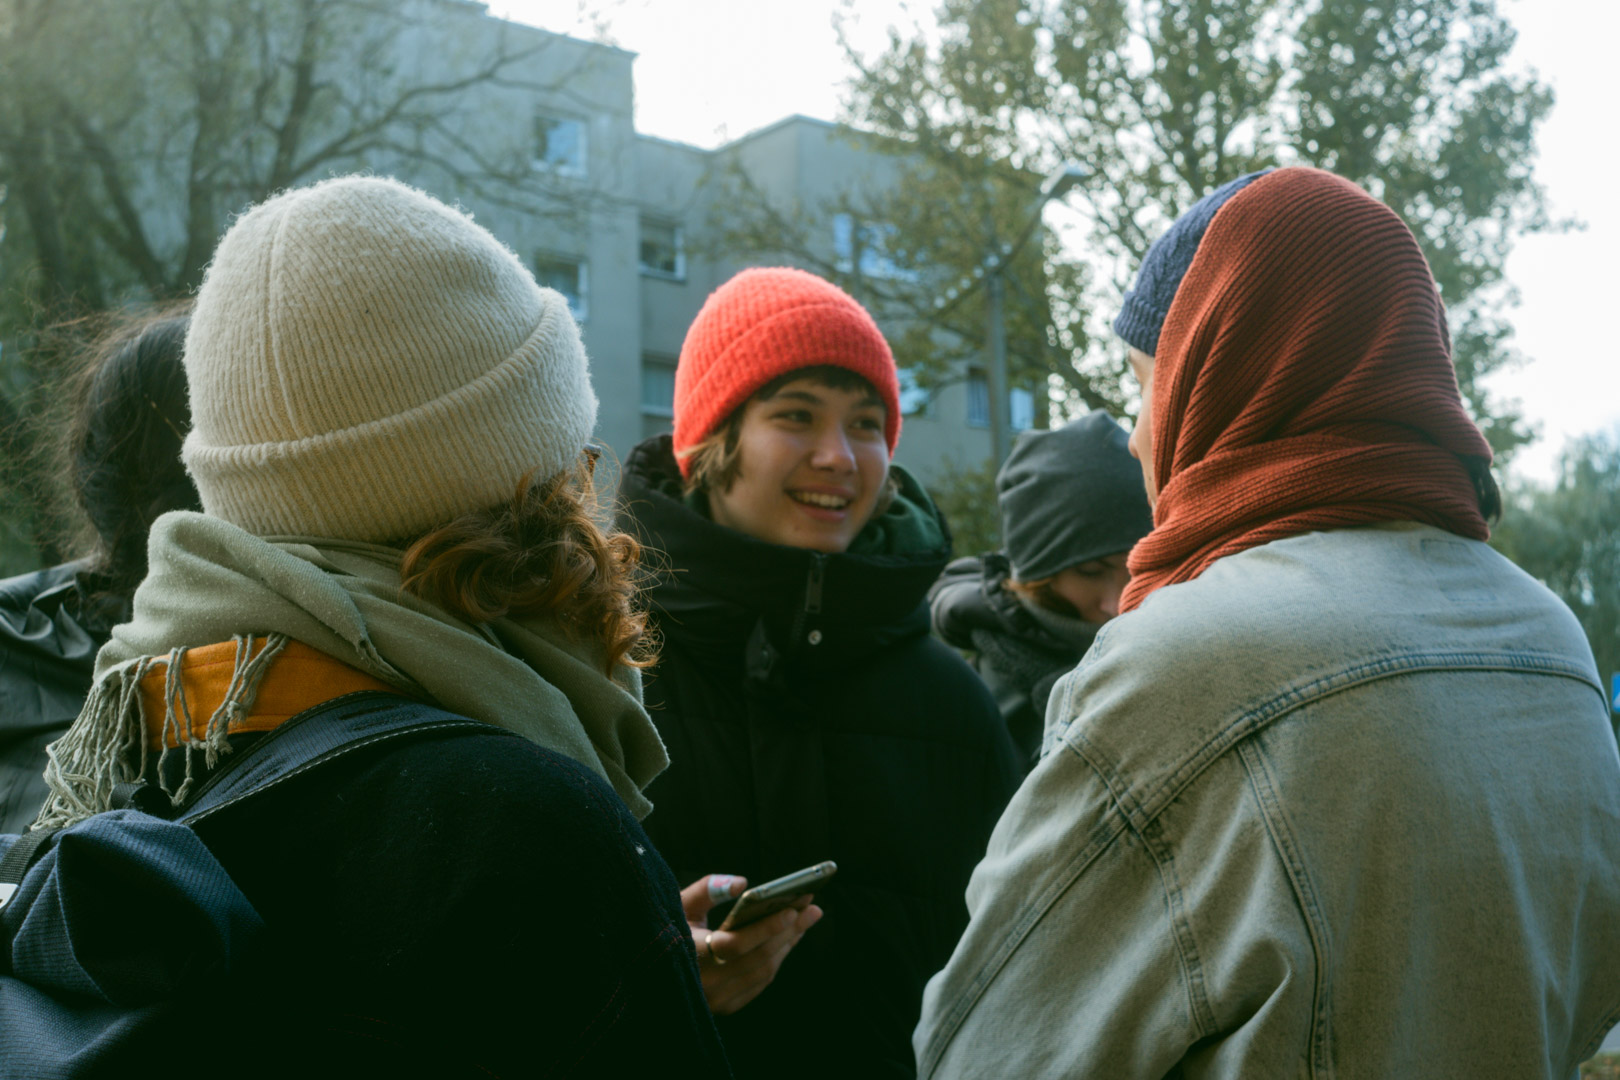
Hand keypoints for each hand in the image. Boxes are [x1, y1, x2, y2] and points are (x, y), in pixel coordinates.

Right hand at [680, 873, 822, 1015]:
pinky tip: (790, 937)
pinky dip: (777, 958)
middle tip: (812, 906)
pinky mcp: (726, 1006)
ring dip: (788, 944)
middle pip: (759, 957)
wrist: (654, 972)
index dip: (766, 927)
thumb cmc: (668, 929)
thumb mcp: (678, 904)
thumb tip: (742, 884)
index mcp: (690, 956)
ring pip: (764, 971)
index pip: (736, 944)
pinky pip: (760, 982)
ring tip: (805, 918)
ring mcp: (717, 999)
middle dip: (789, 930)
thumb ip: (708, 889)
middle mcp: (705, 983)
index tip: (793, 908)